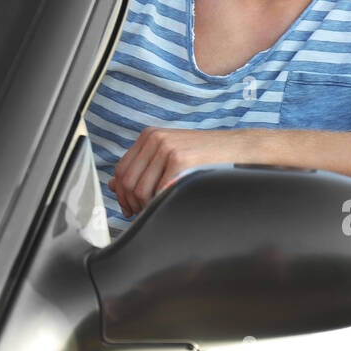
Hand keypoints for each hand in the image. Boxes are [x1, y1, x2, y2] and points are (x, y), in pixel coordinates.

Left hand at [109, 128, 245, 217]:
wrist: (238, 149)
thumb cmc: (205, 156)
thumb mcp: (170, 156)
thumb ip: (143, 168)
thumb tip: (113, 185)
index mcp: (149, 136)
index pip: (121, 170)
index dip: (121, 194)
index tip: (129, 207)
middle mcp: (154, 139)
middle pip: (127, 181)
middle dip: (131, 204)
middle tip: (141, 215)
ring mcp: (167, 148)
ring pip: (140, 189)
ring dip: (145, 207)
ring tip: (157, 211)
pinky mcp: (180, 159)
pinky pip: (158, 192)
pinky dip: (160, 204)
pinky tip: (169, 206)